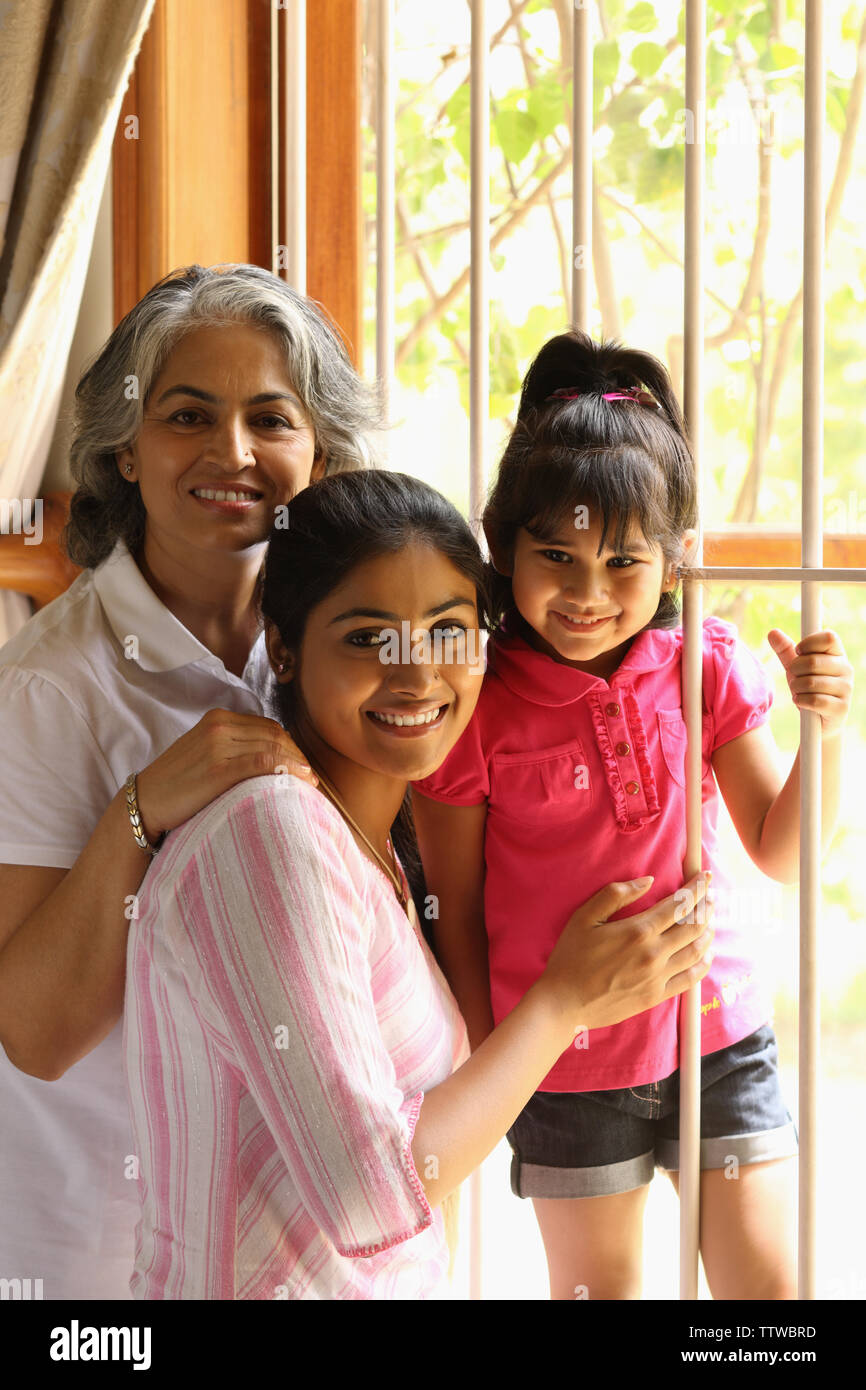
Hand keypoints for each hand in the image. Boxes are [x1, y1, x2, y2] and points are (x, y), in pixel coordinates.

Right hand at [135, 709, 316, 840]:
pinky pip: (263, 763)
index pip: (267, 726)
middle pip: (274, 734)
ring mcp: (218, 746)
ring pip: (273, 747)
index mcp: (217, 718)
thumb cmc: (175, 783)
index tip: (300, 763)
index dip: (289, 744)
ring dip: (296, 764)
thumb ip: (230, 747)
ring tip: (309, 782)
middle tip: (309, 775)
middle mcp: (218, 726)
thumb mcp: (202, 752)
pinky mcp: (218, 769)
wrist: (144, 802)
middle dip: (296, 754)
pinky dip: (286, 770)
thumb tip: (268, 757)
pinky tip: (298, 781)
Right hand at [538, 872, 713, 1034]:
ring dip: (707, 932)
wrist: (565, 1002)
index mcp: (638, 930)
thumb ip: (615, 895)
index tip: (705, 877)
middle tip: (711, 896)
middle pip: (693, 926)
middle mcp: (654, 953)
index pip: (679, 904)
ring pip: (696, 951)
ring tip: (710, 920)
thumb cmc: (571, 957)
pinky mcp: (657, 995)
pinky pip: (690, 979)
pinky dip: (703, 964)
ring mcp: (658, 977)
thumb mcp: (584, 917)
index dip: (696, 888)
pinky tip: (706, 954)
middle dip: (706, 907)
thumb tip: (648, 881)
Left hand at [767, 629, 852, 739]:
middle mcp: (846, 669)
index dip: (808, 643)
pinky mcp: (841, 708)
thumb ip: (785, 650)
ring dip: (796, 688)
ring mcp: (846, 689)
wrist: (818, 722)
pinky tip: (801, 702)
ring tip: (798, 691)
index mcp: (838, 655)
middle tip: (795, 677)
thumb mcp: (795, 668)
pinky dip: (801, 701)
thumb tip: (772, 631)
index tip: (798, 652)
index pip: (829, 637)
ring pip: (811, 682)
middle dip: (795, 670)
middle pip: (813, 661)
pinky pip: (814, 700)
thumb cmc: (808, 689)